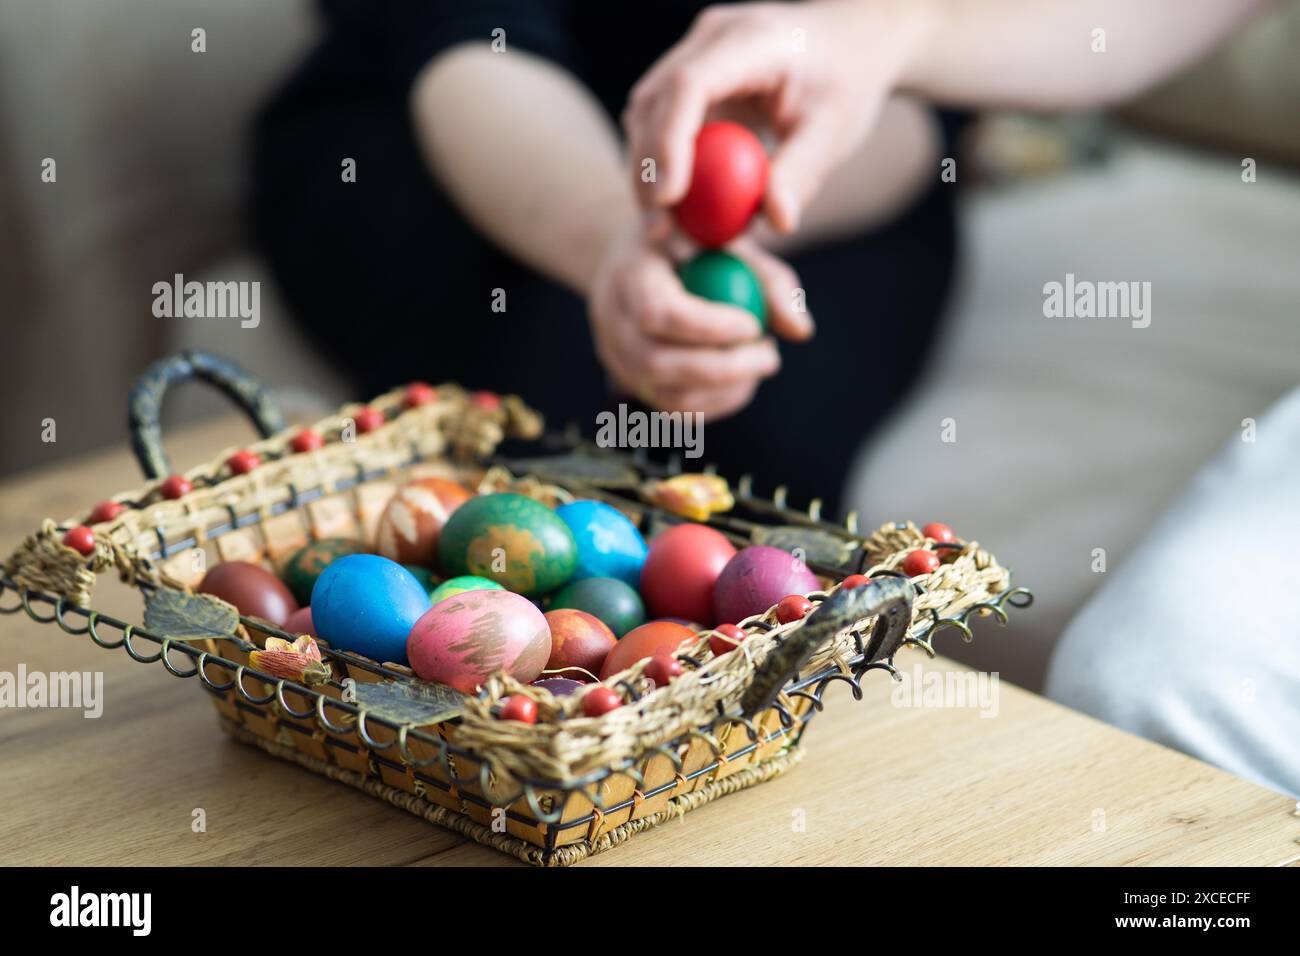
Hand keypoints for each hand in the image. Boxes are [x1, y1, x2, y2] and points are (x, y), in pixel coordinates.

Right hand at [588, 220, 810, 419]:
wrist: (654, 257)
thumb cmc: (703, 242)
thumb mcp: (737, 245)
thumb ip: (772, 281)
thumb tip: (801, 330)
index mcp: (628, 271)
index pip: (659, 313)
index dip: (709, 327)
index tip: (753, 325)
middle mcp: (610, 318)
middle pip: (657, 364)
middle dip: (723, 368)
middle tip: (769, 355)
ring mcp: (615, 355)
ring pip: (667, 396)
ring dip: (725, 389)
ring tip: (760, 362)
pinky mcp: (631, 380)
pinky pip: (675, 409)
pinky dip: (718, 401)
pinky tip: (743, 377)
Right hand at [624, 0, 925, 231]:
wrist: (850, 45)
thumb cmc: (848, 84)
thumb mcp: (833, 130)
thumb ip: (802, 173)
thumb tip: (778, 223)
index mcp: (752, 39)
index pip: (690, 84)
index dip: (668, 142)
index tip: (668, 200)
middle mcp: (713, 36)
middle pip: (654, 98)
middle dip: (647, 166)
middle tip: (658, 229)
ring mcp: (696, 50)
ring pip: (646, 109)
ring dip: (647, 167)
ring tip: (665, 224)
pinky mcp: (691, 73)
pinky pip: (660, 117)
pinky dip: (661, 160)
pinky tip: (676, 202)